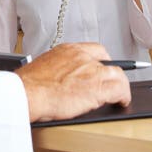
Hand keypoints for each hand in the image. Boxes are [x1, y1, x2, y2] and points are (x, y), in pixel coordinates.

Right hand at [16, 43, 130, 122]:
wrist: (27, 93)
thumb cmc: (28, 86)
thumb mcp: (43, 69)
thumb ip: (56, 70)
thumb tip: (59, 79)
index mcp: (67, 51)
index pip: (94, 50)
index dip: (102, 61)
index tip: (102, 68)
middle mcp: (82, 57)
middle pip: (108, 61)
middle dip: (111, 72)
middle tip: (110, 83)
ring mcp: (91, 71)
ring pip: (117, 75)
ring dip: (120, 85)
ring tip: (120, 96)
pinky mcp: (97, 88)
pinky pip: (120, 89)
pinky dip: (123, 96)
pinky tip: (122, 102)